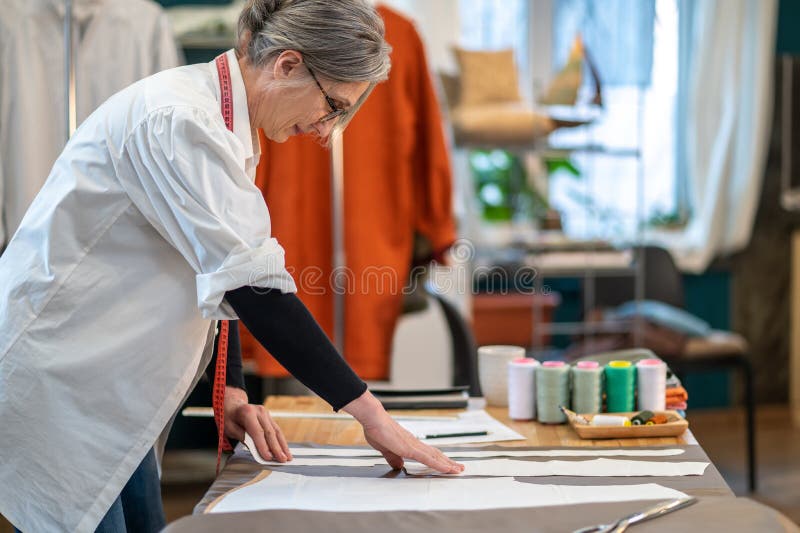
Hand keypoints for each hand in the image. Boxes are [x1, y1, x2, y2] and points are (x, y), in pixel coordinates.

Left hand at [223, 386, 292, 461]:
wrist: (232, 405)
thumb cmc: (229, 417)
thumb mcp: (229, 428)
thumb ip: (242, 437)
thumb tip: (255, 449)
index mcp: (248, 413)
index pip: (258, 432)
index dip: (263, 446)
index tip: (268, 458)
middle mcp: (259, 411)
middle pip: (270, 432)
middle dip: (277, 448)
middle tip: (282, 460)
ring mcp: (266, 413)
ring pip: (276, 431)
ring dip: (283, 445)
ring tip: (288, 457)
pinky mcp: (269, 417)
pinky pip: (276, 430)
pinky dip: (281, 441)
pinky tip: (284, 449)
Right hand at [343, 391, 463, 473]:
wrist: (374, 418)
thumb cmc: (378, 430)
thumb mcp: (386, 449)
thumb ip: (393, 458)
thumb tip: (398, 465)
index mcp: (409, 445)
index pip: (428, 454)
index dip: (438, 459)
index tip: (447, 464)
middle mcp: (415, 444)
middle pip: (436, 454)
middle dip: (448, 462)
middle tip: (459, 468)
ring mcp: (414, 445)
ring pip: (435, 457)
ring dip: (447, 464)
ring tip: (458, 469)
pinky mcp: (410, 448)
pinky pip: (428, 459)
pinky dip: (439, 464)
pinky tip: (446, 469)